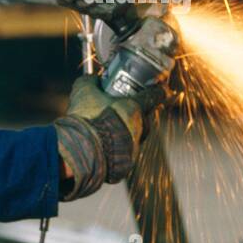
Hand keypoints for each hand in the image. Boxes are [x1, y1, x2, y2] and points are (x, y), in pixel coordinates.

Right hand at [52, 76, 146, 200]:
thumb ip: (90, 81)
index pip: (154, 96)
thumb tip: (92, 78)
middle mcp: (139, 128)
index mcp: (134, 108)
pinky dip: (114, 147)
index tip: (161, 88)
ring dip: (123, 131)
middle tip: (120, 109)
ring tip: (105, 129)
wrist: (81, 151)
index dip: (158, 90)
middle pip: (144, 118)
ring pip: (134, 136)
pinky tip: (100, 145)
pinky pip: (123, 152)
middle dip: (135, 113)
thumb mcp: (83, 91)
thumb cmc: (86, 119)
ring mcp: (133, 148)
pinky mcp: (125, 164)